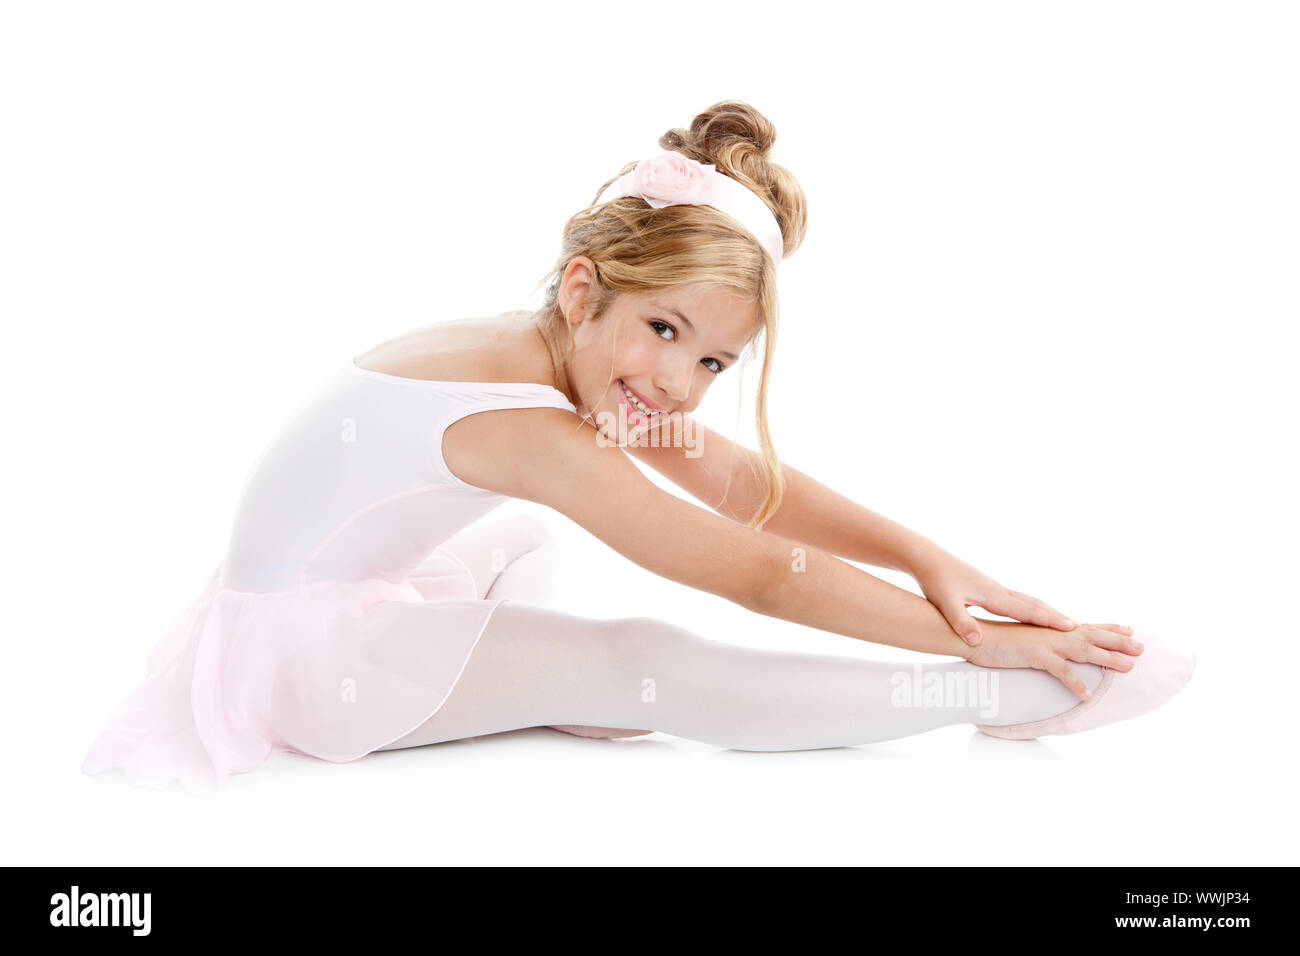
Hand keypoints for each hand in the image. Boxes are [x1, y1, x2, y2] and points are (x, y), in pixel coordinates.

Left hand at [911, 549, 1093, 647]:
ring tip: (1065, 622)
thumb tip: (975, 640)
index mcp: (993, 596)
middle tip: (1081, 627)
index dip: (1050, 621)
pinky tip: (1034, 615)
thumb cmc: (935, 581)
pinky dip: (1033, 609)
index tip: (1073, 628)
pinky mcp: (989, 590)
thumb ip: (960, 622)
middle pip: (1034, 605)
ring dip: (1047, 612)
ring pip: (1028, 602)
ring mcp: (995, 589)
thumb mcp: (946, 603)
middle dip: (1057, 617)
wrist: (928, 559)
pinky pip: (1018, 601)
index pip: (1027, 611)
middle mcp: (999, 591)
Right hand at [963, 620, 1144, 700]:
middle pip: (1092, 636)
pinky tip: (1087, 696)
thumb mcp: (1023, 640)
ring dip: (1108, 659)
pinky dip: (1075, 683)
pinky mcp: (1035, 654)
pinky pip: (1061, 671)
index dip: (1109, 627)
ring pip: (1084, 651)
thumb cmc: (994, 641)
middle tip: (1142, 647)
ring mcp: (1045, 642)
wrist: (972, 636)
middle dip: (1119, 641)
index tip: (1130, 627)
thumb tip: (1052, 652)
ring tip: (1129, 668)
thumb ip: (1041, 643)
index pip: (1086, 626)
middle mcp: (1053, 633)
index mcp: (1050, 629)